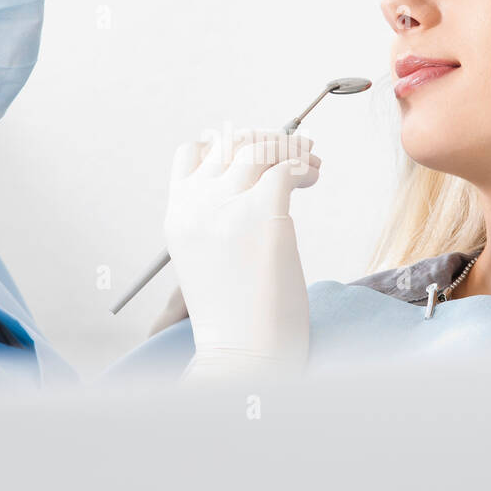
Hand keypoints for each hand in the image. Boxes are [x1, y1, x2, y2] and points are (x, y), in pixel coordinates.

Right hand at [165, 127, 320, 380]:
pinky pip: (285, 167)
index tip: (255, 154)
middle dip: (265, 140)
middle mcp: (196, 205)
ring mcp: (226, 206)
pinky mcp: (261, 212)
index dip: (227, 144)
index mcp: (177, 215)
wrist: (242, 351)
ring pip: (259, 149)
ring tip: (310, 162)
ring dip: (290, 147)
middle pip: (230, 142)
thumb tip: (253, 187)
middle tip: (294, 152)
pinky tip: (312, 176)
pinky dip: (304, 164)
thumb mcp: (207, 259)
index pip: (192, 152)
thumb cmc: (233, 315)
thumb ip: (216, 221)